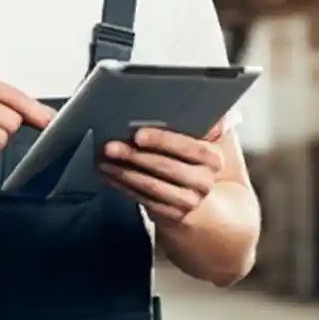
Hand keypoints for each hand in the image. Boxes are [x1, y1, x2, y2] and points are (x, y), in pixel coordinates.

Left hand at [98, 127, 224, 223]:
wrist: (202, 196)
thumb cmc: (196, 158)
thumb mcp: (207, 141)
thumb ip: (203, 124)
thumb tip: (192, 104)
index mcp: (214, 158)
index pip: (191, 147)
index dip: (164, 140)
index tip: (138, 134)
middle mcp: (204, 182)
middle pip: (167, 167)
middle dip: (135, 156)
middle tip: (111, 146)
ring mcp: (188, 201)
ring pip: (152, 186)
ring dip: (124, 172)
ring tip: (104, 160)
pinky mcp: (171, 215)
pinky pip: (144, 199)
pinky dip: (123, 186)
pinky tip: (109, 175)